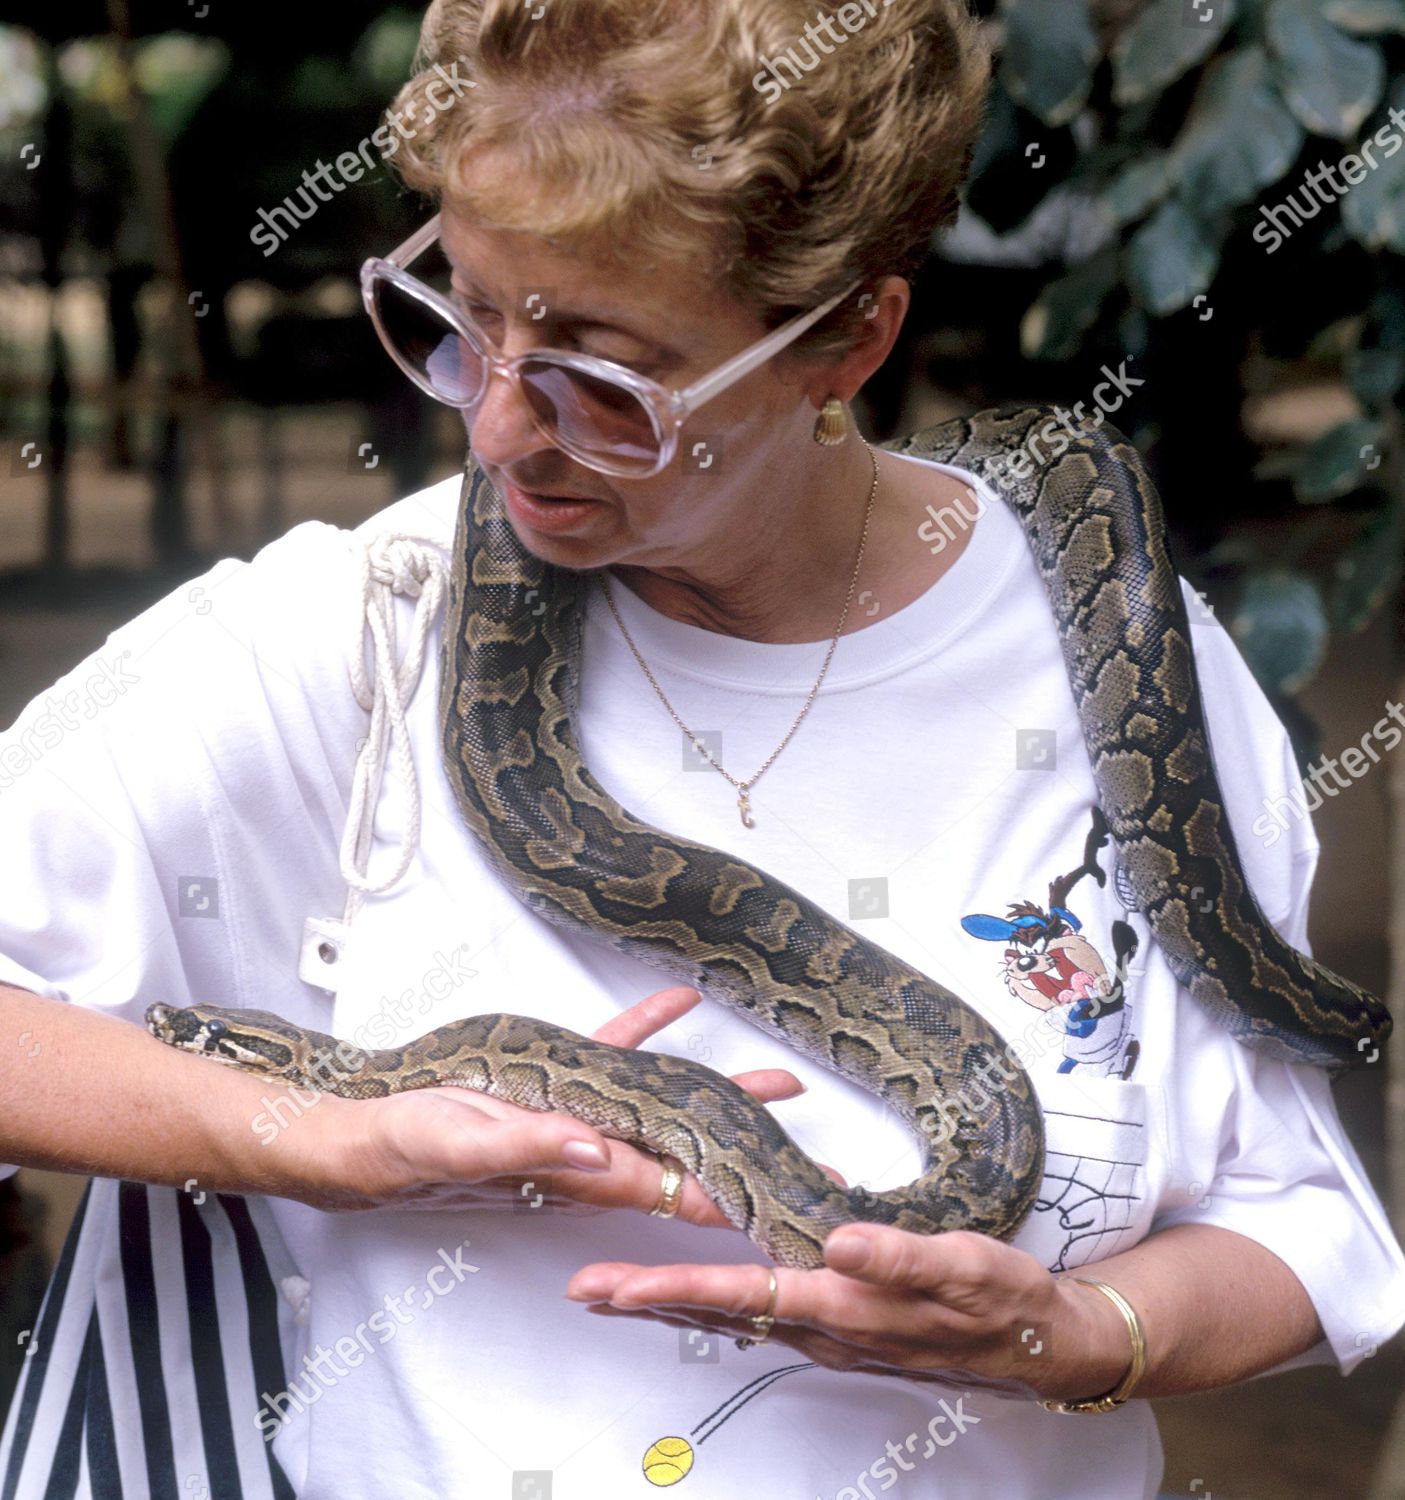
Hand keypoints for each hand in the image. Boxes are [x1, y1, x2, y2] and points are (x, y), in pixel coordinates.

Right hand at [306, 985, 805, 1221]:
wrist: (363, 1128)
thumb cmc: (407, 1144)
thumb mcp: (467, 1142)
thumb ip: (533, 1146)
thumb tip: (601, 1154)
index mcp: (578, 1170)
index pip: (674, 1188)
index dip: (734, 1197)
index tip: (787, 1204)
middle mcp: (590, 1147)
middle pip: (690, 1150)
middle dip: (750, 1150)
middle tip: (815, 1155)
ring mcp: (576, 1112)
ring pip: (666, 1100)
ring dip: (719, 1088)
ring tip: (779, 1080)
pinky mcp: (553, 1078)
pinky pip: (616, 1052)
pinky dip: (651, 1028)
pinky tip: (683, 1000)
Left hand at [564, 1224, 1132, 1402]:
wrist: (1040, 1345)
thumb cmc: (1002, 1300)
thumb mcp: (966, 1267)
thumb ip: (902, 1257)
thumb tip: (837, 1242)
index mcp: (844, 1308)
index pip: (743, 1294)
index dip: (673, 1287)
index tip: (616, 1283)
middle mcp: (824, 1327)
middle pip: (719, 1312)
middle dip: (647, 1302)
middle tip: (584, 1290)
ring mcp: (829, 1331)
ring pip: (734, 1315)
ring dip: (673, 1302)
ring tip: (618, 1289)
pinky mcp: (840, 1323)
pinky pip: (763, 1313)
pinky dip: (718, 1299)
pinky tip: (701, 1287)